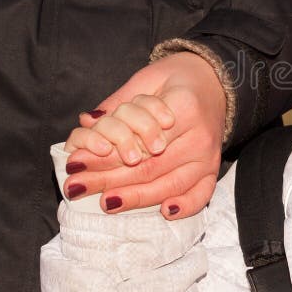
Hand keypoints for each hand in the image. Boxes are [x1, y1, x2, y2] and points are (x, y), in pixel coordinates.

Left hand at [63, 52, 226, 218]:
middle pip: (150, 167)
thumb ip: (118, 103)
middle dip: (109, 180)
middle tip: (76, 186)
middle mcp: (200, 135)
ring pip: (170, 184)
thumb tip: (87, 123)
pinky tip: (165, 212)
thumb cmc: (176, 80)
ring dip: (136, 198)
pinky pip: (203, 193)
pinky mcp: (214, 168)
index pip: (139, 140)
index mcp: (184, 107)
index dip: (105, 156)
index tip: (75, 163)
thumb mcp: (146, 79)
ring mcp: (209, 155)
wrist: (216, 82)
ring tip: (105, 203)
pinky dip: (186, 206)